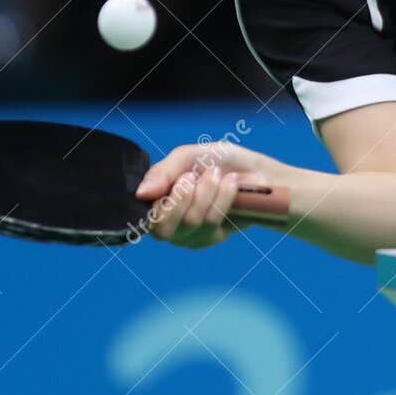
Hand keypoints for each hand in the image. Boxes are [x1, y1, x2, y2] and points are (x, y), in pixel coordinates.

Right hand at [135, 141, 282, 249]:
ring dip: (207, 192)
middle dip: (185, 197)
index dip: (165, 199)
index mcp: (155, 201)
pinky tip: (230, 184)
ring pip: (191, 223)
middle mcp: (166, 223)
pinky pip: (211, 224)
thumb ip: (162, 172)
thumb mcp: (187, 156)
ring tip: (217, 174)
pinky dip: (222, 198)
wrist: (255, 170)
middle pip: (163, 228)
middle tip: (197, 176)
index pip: (144, 216)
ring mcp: (188, 234)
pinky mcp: (210, 238)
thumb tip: (140, 194)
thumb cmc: (218, 161)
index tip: (185, 176)